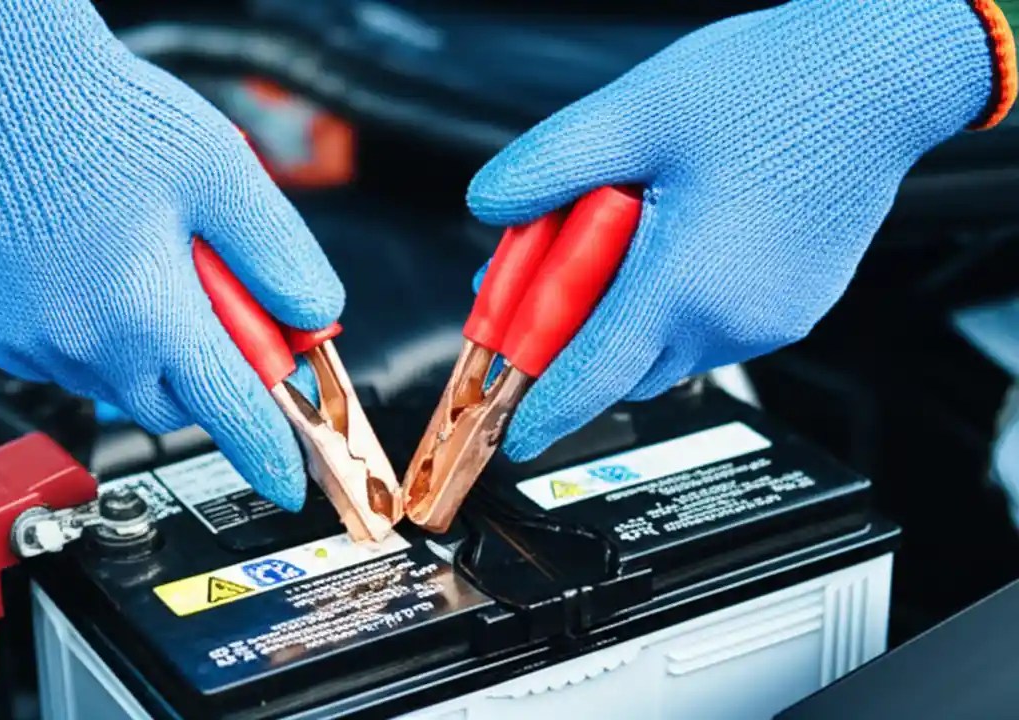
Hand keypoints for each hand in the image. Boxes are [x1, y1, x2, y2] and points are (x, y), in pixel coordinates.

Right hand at [0, 0, 342, 508]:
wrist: (6, 88)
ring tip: (143, 269)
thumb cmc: (107, 118)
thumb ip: (281, 258)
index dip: (268, 451)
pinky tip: (95, 278)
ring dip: (148, 354)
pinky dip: (95, 341)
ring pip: (119, 387)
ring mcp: (33, 343)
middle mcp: (83, 341)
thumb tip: (315, 321)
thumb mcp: (227, 177)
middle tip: (210, 301)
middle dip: (206, 374)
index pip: (229, 411)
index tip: (287, 483)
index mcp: (148, 311)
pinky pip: (67, 365)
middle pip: (175, 405)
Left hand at [467, 0, 997, 460]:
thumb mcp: (632, 112)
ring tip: (613, 238)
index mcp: (684, 284)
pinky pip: (711, 330)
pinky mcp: (795, 308)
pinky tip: (669, 240)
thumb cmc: (773, 89)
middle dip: (571, 339)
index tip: (512, 434)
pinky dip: (673, 305)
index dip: (542, 411)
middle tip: (543, 276)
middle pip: (622, 367)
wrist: (876, 78)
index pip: (591, 379)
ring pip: (666, 349)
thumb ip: (546, 168)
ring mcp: (771, 320)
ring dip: (625, 317)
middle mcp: (732, 319)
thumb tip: (490, 205)